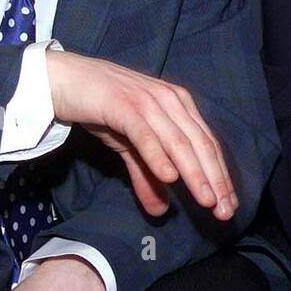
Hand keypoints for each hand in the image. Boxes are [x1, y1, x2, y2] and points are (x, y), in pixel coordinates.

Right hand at [46, 49, 235, 220]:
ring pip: (178, 142)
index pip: (207, 145)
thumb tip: (161, 212)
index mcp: (179, 105)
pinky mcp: (123, 104)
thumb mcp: (128, 147)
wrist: (62, 79)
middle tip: (224, 212)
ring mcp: (148, 100)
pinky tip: (169, 177)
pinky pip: (145, 134)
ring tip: (206, 201)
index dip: (220, 176)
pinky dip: (159, 156)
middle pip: (200, 145)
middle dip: (215, 181)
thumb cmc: (101, 109)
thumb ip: (146, 176)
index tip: (229, 206)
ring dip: (194, 174)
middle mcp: (170, 100)